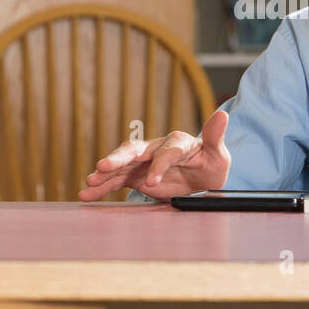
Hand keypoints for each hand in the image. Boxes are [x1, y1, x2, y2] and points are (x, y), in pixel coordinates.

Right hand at [77, 109, 231, 201]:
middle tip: (103, 166)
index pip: (166, 152)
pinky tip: (86, 194)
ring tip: (89, 183)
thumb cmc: (211, 164)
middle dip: (119, 158)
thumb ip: (215, 137)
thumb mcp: (218, 154)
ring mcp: (142, 162)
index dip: (158, 165)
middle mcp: (155, 148)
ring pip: (121, 166)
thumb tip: (222, 114)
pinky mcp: (135, 175)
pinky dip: (102, 187)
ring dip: (104, 174)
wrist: (202, 177)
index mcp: (177, 142)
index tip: (151, 182)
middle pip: (134, 151)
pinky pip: (116, 180)